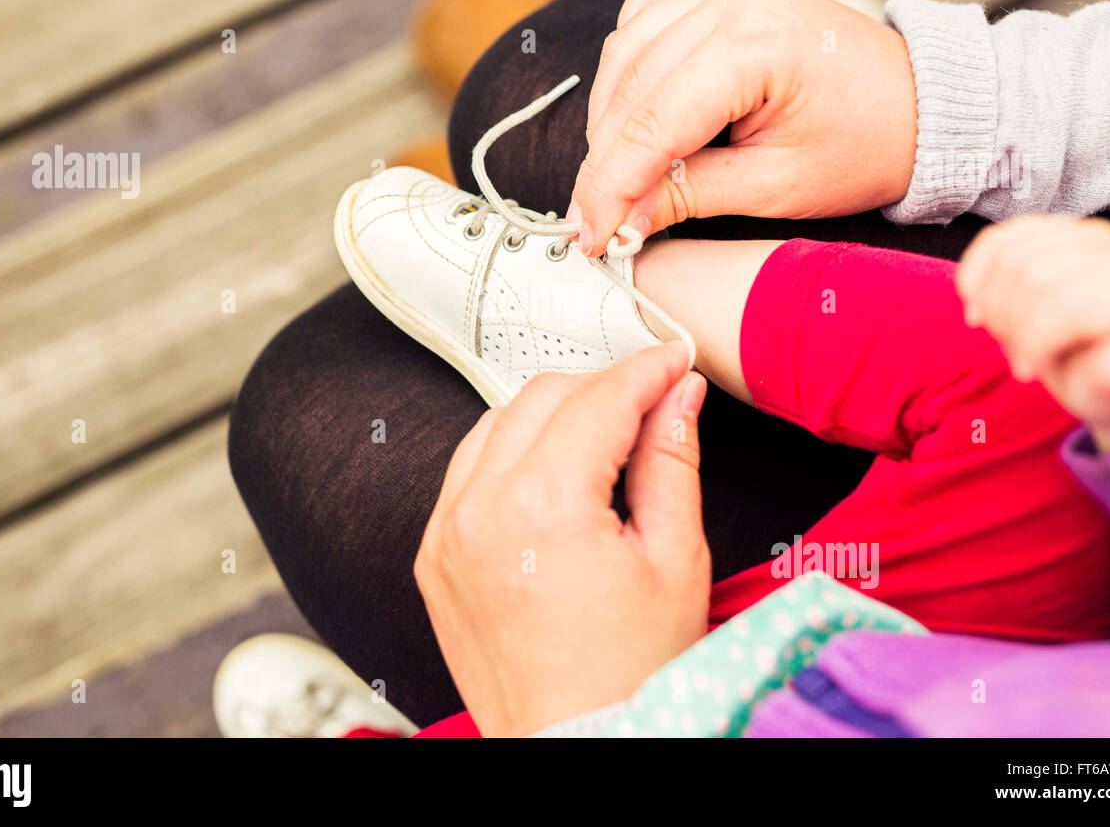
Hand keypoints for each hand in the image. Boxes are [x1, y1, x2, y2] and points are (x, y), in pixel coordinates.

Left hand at [414, 344, 709, 735]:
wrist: (578, 746)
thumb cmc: (630, 675)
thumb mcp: (674, 560)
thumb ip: (672, 461)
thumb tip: (677, 397)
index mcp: (543, 508)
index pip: (599, 400)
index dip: (645, 371)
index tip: (671, 362)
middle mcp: (479, 511)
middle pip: (540, 397)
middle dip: (600, 387)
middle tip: (649, 403)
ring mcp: (445, 533)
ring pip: (494, 424)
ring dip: (550, 416)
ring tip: (604, 441)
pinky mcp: (432, 556)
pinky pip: (465, 472)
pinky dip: (508, 455)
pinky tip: (551, 476)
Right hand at [568, 0, 917, 255]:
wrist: (918, 105)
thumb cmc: (862, 147)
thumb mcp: (773, 188)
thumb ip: (685, 198)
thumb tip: (616, 222)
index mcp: (757, 44)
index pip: (652, 124)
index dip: (609, 188)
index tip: (589, 237)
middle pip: (630, 88)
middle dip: (605, 163)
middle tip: (596, 221)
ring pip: (625, 52)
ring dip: (609, 118)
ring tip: (615, 177)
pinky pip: (644, 20)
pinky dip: (626, 68)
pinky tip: (631, 110)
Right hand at [956, 215, 1109, 451]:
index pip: (1066, 302)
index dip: (1031, 342)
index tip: (1025, 374)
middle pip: (1029, 274)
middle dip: (1008, 323)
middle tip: (1017, 355)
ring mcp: (1081, 234)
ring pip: (1007, 256)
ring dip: (990, 305)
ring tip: (1005, 336)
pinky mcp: (1053, 230)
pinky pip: (996, 240)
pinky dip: (974, 275)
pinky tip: (978, 307)